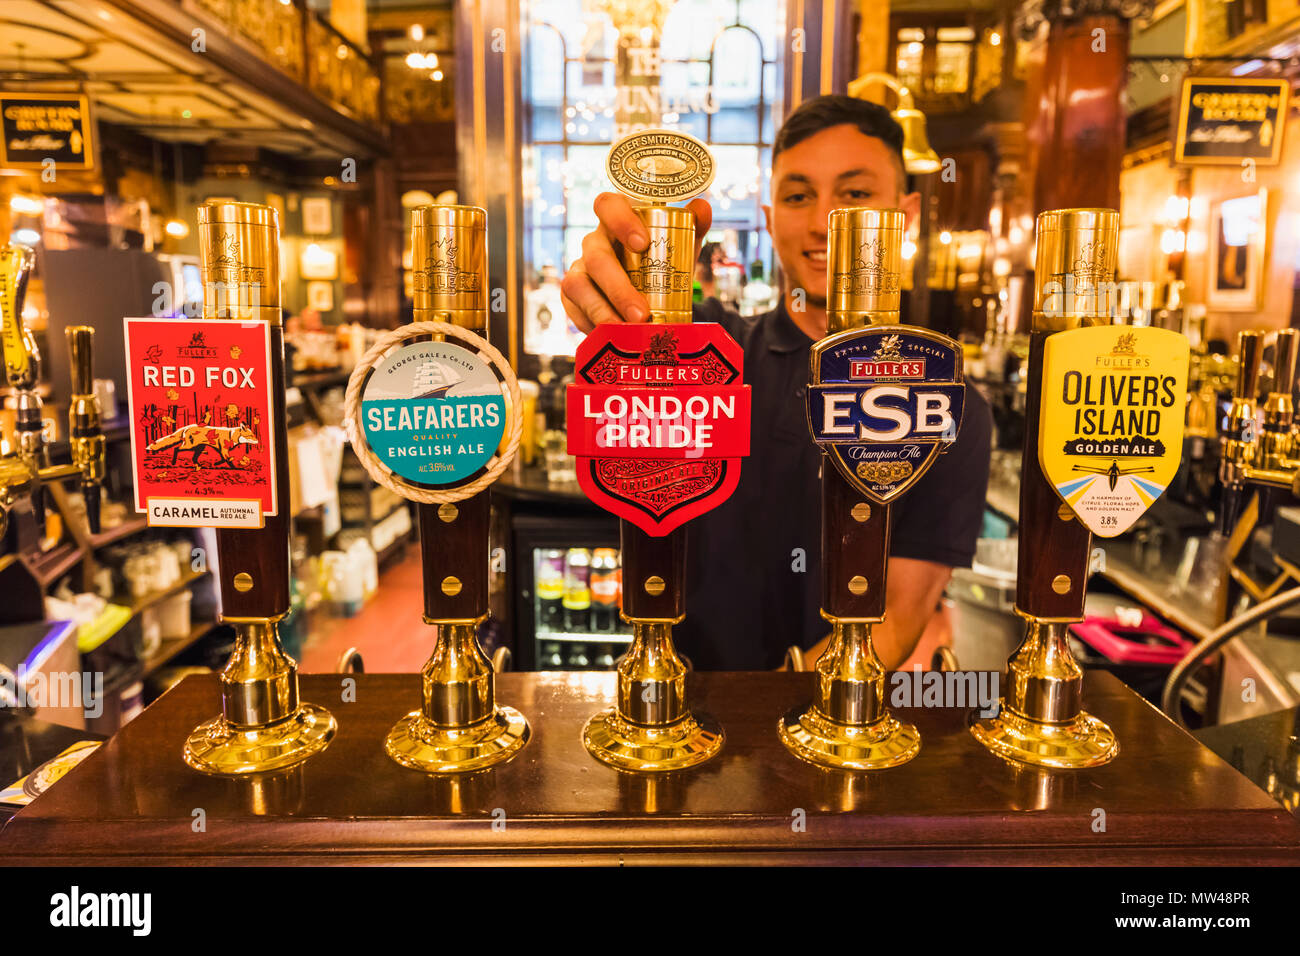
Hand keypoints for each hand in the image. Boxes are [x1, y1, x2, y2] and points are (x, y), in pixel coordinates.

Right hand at [559, 193, 711, 331]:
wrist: (645, 294)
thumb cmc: (658, 264)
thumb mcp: (678, 248)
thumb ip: (693, 227)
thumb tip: (703, 208)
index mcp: (616, 222)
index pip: (608, 205)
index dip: (621, 220)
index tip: (643, 243)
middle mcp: (594, 242)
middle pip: (596, 256)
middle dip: (618, 287)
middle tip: (642, 312)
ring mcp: (578, 269)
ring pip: (577, 285)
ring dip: (602, 310)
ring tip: (627, 331)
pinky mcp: (571, 296)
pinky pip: (573, 309)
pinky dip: (592, 324)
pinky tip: (611, 335)